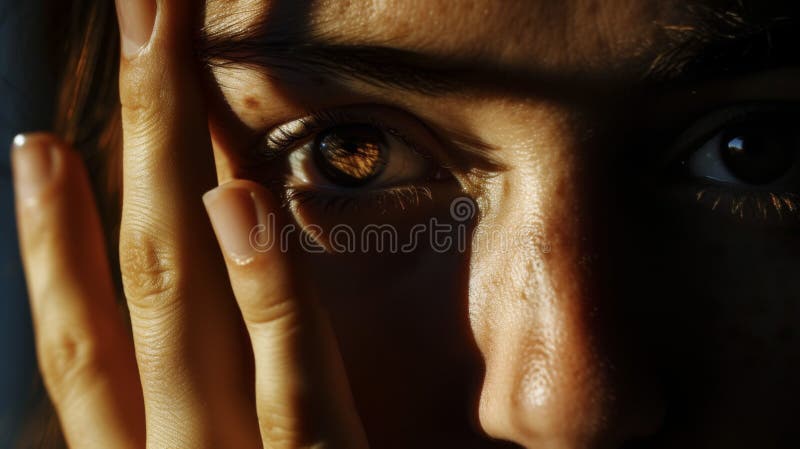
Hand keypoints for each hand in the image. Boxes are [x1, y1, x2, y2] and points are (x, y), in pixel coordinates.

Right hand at [11, 1, 367, 447]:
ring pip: (181, 301)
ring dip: (167, 169)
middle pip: (136, 274)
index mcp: (140, 448)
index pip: (83, 340)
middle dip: (131, 136)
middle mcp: (164, 445)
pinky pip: (293, 380)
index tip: (40, 149)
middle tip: (131, 16)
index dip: (51, 242)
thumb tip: (212, 283)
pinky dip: (262, 288)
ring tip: (154, 50)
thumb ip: (216, 409)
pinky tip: (238, 196)